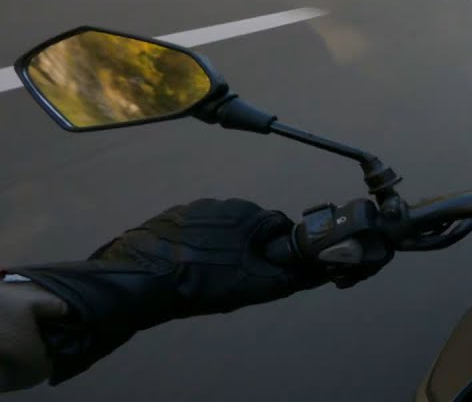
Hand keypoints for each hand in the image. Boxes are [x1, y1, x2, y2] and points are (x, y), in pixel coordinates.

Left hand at [6, 199, 327, 382]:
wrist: (139, 282)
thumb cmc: (205, 282)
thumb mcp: (254, 286)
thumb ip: (289, 276)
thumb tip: (316, 271)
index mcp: (249, 213)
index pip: (279, 227)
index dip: (279, 250)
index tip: (269, 271)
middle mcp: (223, 202)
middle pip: (249, 226)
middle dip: (249, 247)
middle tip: (237, 277)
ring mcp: (191, 209)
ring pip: (220, 228)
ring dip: (221, 246)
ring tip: (206, 276)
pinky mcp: (165, 220)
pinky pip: (191, 232)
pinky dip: (193, 247)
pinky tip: (183, 269)